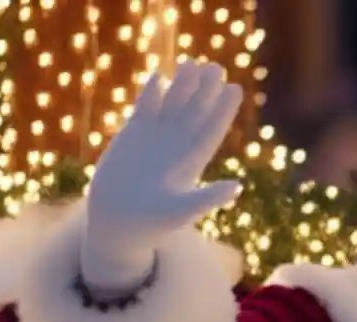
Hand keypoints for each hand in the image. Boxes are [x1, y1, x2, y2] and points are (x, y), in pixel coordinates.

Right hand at [82, 61, 243, 288]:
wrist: (118, 222)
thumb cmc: (153, 224)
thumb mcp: (182, 211)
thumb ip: (208, 198)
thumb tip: (238, 187)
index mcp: (193, 162)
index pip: (212, 130)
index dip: (223, 110)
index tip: (235, 89)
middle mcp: (177, 146)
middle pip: (195, 112)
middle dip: (206, 91)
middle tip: (216, 68)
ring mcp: (155, 139)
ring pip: (172, 106)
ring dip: (181, 86)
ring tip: (191, 63)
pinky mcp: (133, 136)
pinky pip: (145, 110)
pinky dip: (150, 95)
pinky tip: (158, 78)